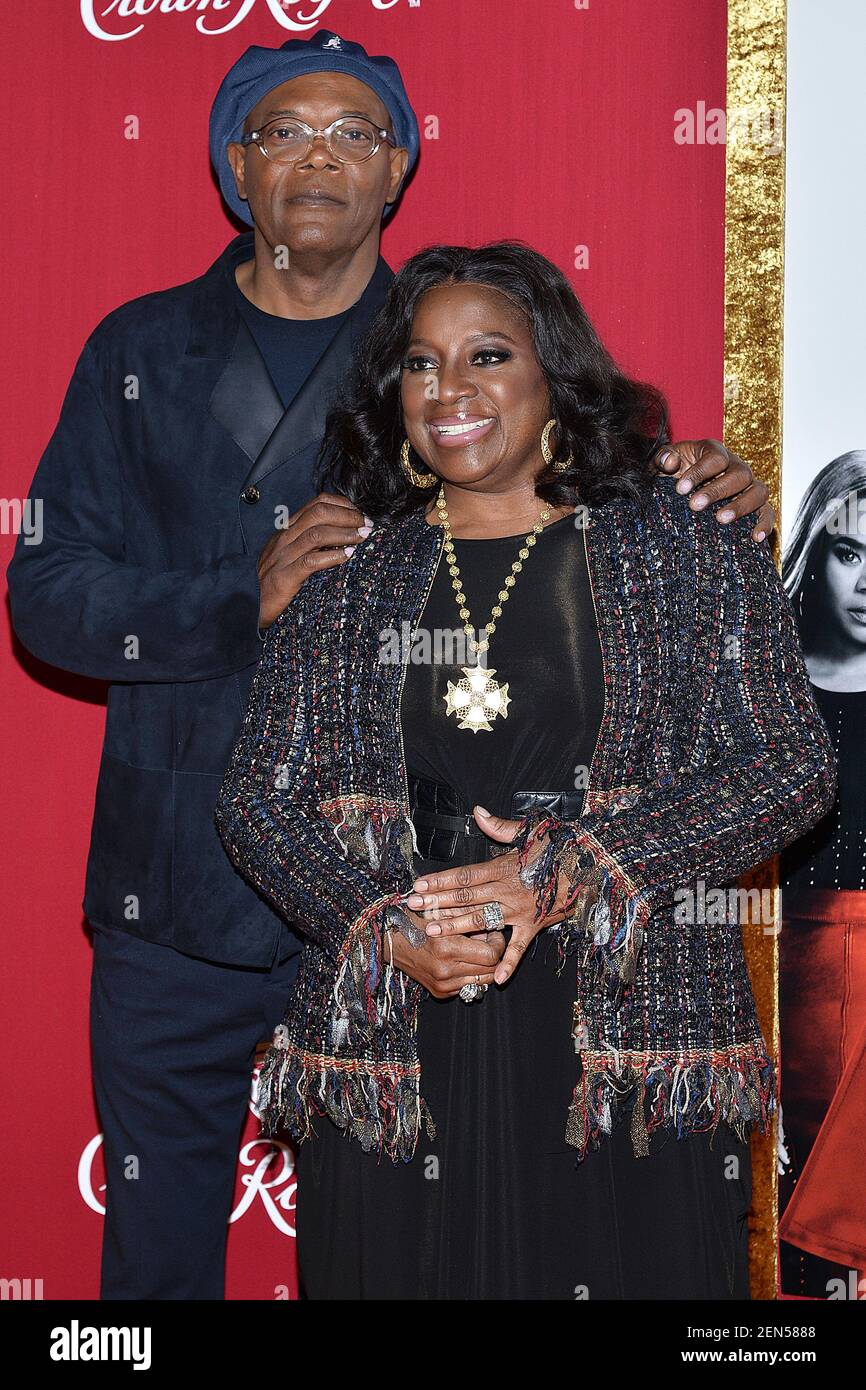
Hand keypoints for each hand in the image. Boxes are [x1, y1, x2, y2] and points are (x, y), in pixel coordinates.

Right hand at [257, 493, 373, 628]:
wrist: (247, 605)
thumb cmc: (274, 582)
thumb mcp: (292, 555)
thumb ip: (311, 543)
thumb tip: (343, 536)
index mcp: (288, 530)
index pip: (317, 504)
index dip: (343, 504)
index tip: (361, 513)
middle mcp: (285, 538)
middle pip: (319, 513)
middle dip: (348, 515)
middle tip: (367, 524)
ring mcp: (283, 556)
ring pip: (317, 533)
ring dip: (346, 533)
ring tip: (363, 537)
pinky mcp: (284, 577)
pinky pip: (311, 561)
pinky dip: (333, 556)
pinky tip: (348, 555)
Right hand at [386, 905, 506, 999]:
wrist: (387, 941)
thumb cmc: (414, 921)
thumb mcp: (441, 912)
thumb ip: (469, 918)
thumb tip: (493, 924)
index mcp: (446, 948)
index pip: (491, 955)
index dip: (498, 943)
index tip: (493, 933)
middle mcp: (445, 971)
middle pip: (490, 971)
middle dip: (494, 956)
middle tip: (488, 941)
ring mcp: (442, 985)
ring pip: (482, 981)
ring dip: (484, 966)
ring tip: (476, 951)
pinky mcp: (439, 992)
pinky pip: (467, 986)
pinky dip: (470, 975)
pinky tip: (463, 961)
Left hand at [402, 807, 573, 985]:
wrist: (588, 866)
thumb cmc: (558, 847)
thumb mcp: (530, 830)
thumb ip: (500, 826)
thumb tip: (478, 812)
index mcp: (503, 867)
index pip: (465, 875)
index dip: (441, 880)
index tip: (419, 884)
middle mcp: (507, 890)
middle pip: (466, 897)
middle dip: (437, 902)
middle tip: (413, 907)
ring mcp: (519, 910)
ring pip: (482, 919)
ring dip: (456, 926)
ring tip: (433, 932)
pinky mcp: (533, 926)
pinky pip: (519, 947)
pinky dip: (509, 962)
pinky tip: (497, 977)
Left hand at [654, 439, 774, 541]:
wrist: (682, 488)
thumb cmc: (674, 473)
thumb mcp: (663, 463)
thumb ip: (663, 458)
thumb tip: (670, 463)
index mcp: (714, 451)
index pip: (715, 457)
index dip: (699, 472)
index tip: (680, 489)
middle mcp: (736, 466)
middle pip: (740, 474)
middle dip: (717, 490)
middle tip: (695, 505)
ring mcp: (748, 485)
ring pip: (758, 491)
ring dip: (741, 506)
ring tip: (721, 520)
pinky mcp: (754, 505)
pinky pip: (766, 512)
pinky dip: (764, 523)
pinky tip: (754, 537)